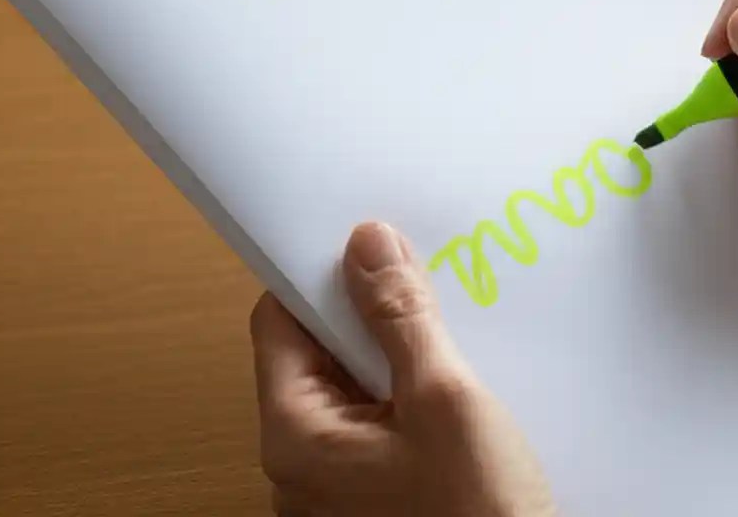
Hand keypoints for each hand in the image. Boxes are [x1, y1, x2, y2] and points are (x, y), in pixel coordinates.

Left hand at [250, 222, 556, 516]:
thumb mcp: (444, 397)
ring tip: (451, 338)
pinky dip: (412, 396)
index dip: (318, 276)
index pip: (279, 323)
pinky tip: (459, 387)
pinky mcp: (378, 497)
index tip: (367, 245)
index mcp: (296, 437)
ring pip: (356, 389)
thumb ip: (401, 317)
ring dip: (399, 355)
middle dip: (371, 316)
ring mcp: (339, 486)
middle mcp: (302, 466)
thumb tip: (368, 247)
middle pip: (318, 355)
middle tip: (426, 288)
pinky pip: (380, 425)